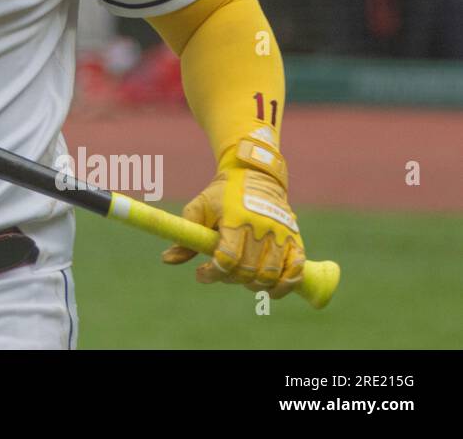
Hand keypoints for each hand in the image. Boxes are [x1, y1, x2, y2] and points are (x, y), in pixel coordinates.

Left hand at [161, 155, 305, 298]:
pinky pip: (296, 271)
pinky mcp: (296, 240)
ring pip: (270, 275)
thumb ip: (186, 235)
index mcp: (236, 219)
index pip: (227, 258)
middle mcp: (262, 228)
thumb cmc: (222, 194)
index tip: (200, 274)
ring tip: (241, 277)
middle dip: (230, 278)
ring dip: (253, 284)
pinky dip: (284, 285)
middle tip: (220, 272)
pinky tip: (269, 288)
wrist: (255, 175)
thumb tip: (166, 259)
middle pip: (248, 270)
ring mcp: (281, 235)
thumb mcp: (200, 208)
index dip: (212, 273)